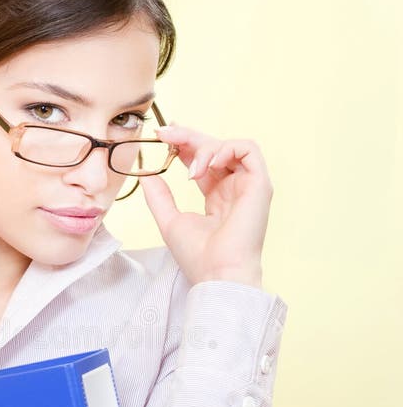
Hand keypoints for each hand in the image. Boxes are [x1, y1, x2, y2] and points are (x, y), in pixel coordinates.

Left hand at [139, 124, 273, 287]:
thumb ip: (159, 196)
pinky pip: (249, 149)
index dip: (184, 145)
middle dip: (188, 137)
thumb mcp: (170, 221)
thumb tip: (147, 174)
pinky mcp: (260, 184)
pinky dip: (226, 148)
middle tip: (165, 134)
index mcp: (216, 198)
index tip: (162, 136)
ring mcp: (248, 186)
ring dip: (205, 147)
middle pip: (213, 149)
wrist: (217, 273)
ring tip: (190, 167)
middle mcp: (234, 189)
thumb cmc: (198, 256)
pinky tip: (208, 163)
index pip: (202, 161)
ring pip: (229, 146)